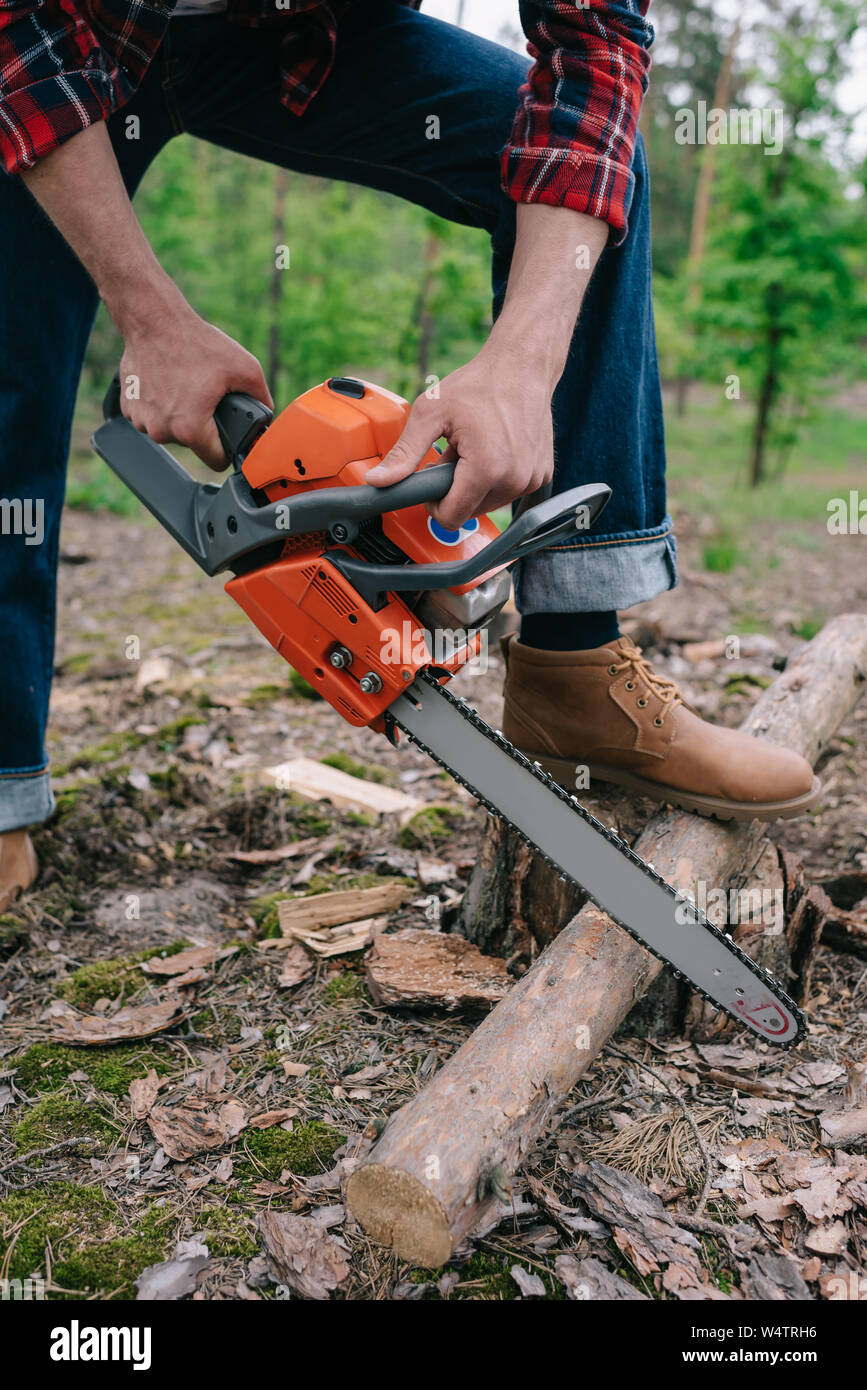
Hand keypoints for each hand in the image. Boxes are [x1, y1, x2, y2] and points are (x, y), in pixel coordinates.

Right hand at [118, 293, 272, 470]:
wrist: (154, 320)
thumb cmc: (195, 343)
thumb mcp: (245, 368)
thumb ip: (262, 399)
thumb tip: (267, 418)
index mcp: (190, 428)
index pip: (216, 461)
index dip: (227, 449)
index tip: (228, 435)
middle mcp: (162, 430)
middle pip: (193, 443)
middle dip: (203, 425)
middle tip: (205, 396)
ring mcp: (141, 420)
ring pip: (171, 431)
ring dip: (179, 415)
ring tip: (185, 387)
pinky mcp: (128, 408)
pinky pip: (152, 417)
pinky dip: (160, 405)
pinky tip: (167, 384)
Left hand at [365, 345, 554, 529]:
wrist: (522, 366)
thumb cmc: (479, 384)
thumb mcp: (431, 413)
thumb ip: (404, 453)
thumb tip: (376, 481)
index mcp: (486, 470)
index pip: (451, 518)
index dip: (433, 503)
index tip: (431, 479)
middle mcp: (514, 480)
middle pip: (469, 513)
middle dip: (454, 489)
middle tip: (453, 455)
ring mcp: (532, 479)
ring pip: (489, 505)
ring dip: (475, 484)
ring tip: (473, 449)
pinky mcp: (542, 475)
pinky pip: (509, 492)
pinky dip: (496, 478)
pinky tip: (493, 449)